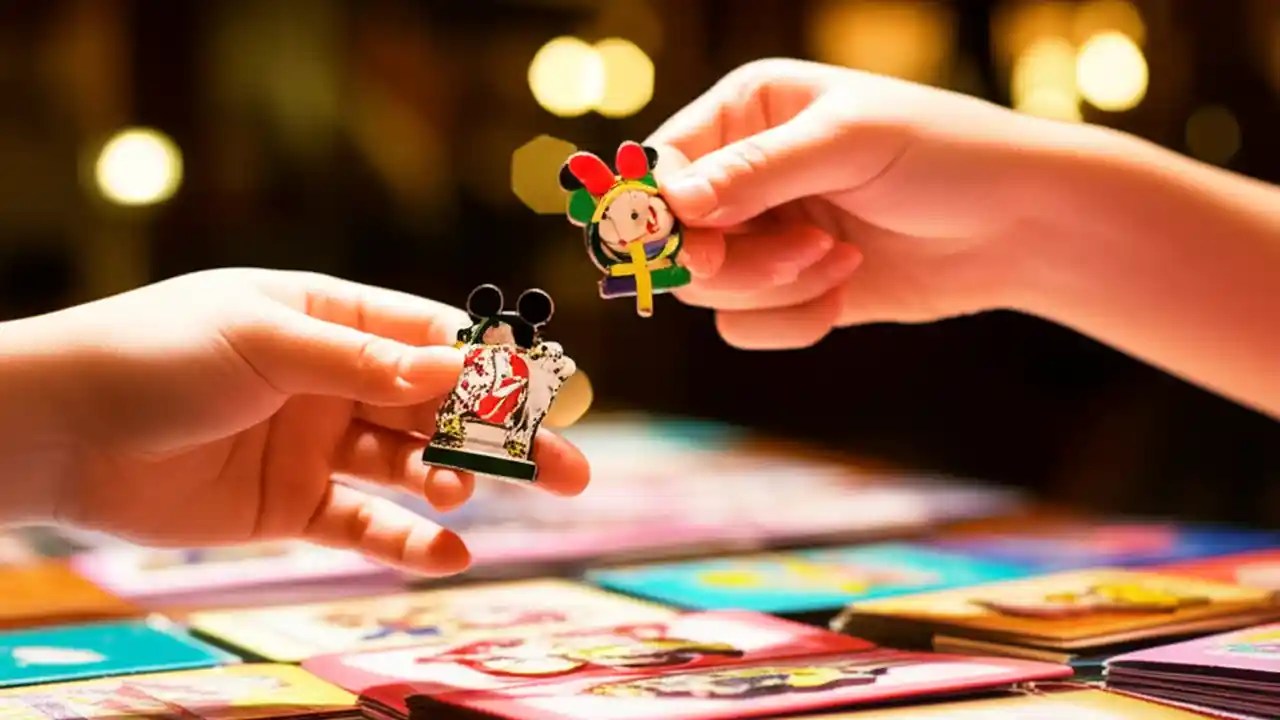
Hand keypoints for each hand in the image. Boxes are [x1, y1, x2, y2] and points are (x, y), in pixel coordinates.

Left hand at [0, 269, 589, 574]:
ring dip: (447, 482)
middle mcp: (336, 382)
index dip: (495, 364)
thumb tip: (466, 366)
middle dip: (502, 437)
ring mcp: (318, 446)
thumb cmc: (158, 355)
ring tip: (456, 491)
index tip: (553, 390)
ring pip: (409, 467)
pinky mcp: (293, 508)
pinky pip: (364, 526)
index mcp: (332, 319)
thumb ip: (365, 361)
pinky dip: (405, 543)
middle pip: (440, 410)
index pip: (433, 338)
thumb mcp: (266, 340)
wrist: (61, 431)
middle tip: (570, 469)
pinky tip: (444, 555)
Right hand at [650, 59, 1080, 347]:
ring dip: (774, 287)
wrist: (1018, 226)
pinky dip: (792, 321)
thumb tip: (671, 202)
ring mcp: (762, 235)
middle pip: (675, 239)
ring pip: (707, 291)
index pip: (660, 166)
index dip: (662, 214)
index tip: (701, 245)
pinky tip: (846, 290)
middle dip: (735, 260)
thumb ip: (756, 170)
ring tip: (841, 259)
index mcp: (746, 111)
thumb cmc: (945, 155)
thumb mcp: (849, 143)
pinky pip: (743, 327)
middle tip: (805, 250)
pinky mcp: (786, 290)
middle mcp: (741, 173)